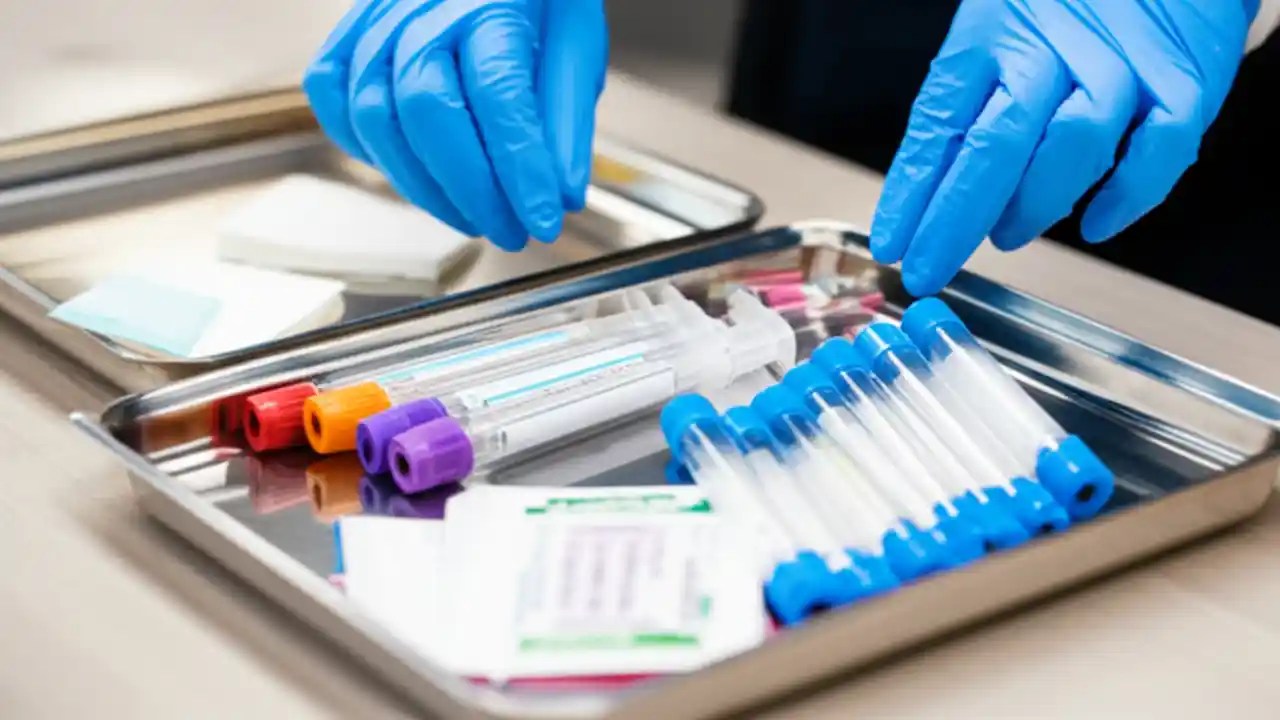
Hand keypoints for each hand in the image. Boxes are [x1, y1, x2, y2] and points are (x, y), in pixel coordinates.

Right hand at [303, 0, 607, 250]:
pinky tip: (413, 172)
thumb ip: (568, 117)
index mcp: (491, 1)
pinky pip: (334, 97)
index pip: (500, 97)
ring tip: (471, 216)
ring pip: (376, 116)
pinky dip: (366, 147)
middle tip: (510, 231)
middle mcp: (423, 7)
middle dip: (471, 190)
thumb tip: (562, 193)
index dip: (521, 170)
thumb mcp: (577, 41)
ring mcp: (376, 19)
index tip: (544, 221)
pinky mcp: (348, 33)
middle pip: (426, 111)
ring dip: (423, 186)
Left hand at [870, 0, 1253, 295]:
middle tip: (931, 268)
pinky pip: (1158, 147)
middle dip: (955, 220)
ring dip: (1034, 206)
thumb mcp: (999, 31)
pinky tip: (1099, 225)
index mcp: (991, 33)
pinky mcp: (1182, 79)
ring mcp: (1119, 63)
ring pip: (1074, 146)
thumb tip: (930, 197)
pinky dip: (1129, 195)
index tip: (892, 245)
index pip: (939, 123)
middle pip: (997, 144)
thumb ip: (973, 105)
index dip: (911, 194)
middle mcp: (1050, 47)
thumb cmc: (1066, 1)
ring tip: (1007, 236)